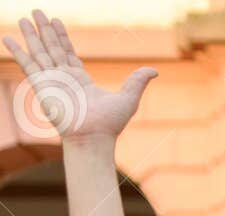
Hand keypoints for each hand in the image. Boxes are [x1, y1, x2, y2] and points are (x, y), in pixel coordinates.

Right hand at [4, 11, 155, 140]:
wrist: (93, 137)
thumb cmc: (110, 123)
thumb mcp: (128, 98)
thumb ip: (137, 81)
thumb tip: (154, 70)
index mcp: (81, 79)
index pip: (68, 53)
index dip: (62, 37)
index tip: (56, 21)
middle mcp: (64, 78)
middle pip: (51, 48)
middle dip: (44, 29)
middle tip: (37, 12)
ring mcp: (51, 81)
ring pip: (39, 51)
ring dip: (31, 35)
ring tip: (23, 18)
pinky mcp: (41, 85)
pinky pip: (27, 64)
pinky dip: (17, 51)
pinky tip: (8, 38)